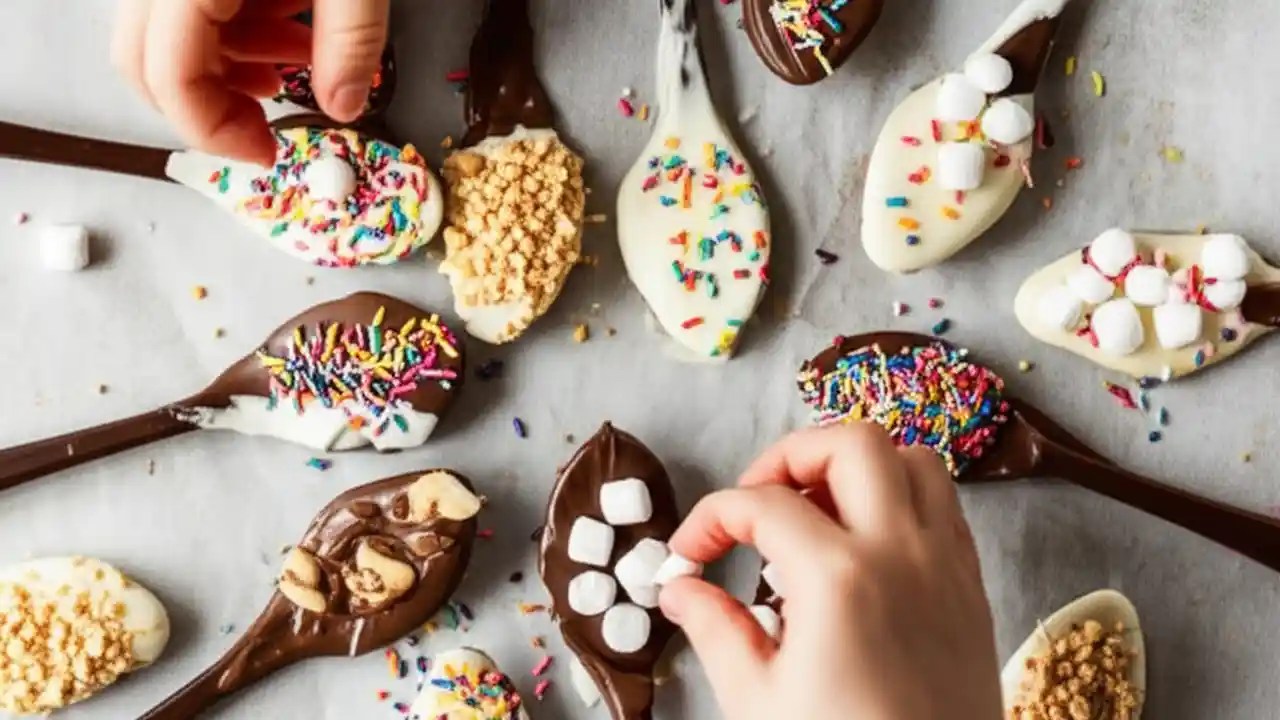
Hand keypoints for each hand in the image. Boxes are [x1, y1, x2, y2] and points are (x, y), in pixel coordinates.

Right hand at [112, 0, 389, 165]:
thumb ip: (351, 38)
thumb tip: (344, 106)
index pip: (169, 75)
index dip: (214, 129)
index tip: (265, 154)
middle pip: (149, 62)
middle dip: (210, 106)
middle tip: (266, 127)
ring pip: (173, 37)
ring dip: (234, 67)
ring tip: (304, 65)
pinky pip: (195, 7)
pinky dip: (239, 31)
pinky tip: (295, 32)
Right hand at [660, 425, 1001, 719]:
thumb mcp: (758, 700)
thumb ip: (715, 628)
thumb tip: (682, 589)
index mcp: (838, 577)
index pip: (762, 504)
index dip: (712, 518)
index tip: (689, 553)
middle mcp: (901, 553)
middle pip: (852, 444)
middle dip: (792, 456)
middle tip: (757, 501)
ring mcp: (946, 566)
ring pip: (912, 460)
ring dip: (857, 467)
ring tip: (814, 511)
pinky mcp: (972, 590)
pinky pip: (945, 508)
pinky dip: (901, 500)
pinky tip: (864, 544)